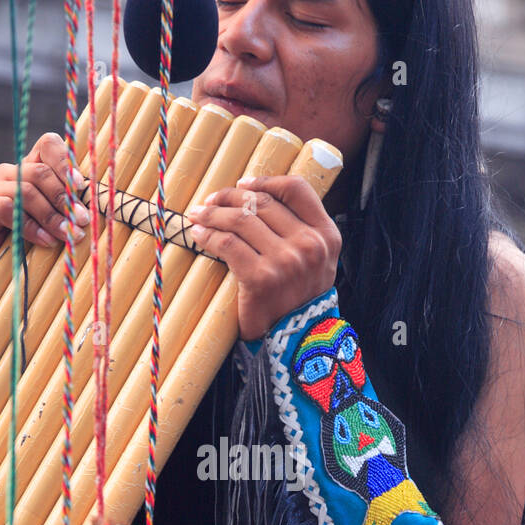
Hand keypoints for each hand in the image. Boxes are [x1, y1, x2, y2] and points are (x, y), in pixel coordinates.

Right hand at [0, 132, 89, 273]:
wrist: (7, 271)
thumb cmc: (37, 242)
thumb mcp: (58, 218)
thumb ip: (70, 203)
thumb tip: (92, 199)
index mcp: (29, 167)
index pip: (47, 145)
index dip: (64, 162)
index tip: (79, 185)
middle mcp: (7, 173)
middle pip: (38, 172)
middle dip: (63, 198)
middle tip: (81, 220)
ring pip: (25, 191)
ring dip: (51, 216)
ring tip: (67, 235)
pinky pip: (6, 208)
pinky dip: (30, 226)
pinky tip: (45, 240)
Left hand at [186, 175, 340, 340]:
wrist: (295, 343)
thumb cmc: (298, 300)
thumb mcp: (315, 262)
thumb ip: (300, 230)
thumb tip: (259, 196)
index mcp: (326, 235)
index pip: (296, 189)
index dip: (265, 181)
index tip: (243, 184)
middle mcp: (310, 245)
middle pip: (262, 202)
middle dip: (229, 198)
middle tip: (209, 203)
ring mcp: (287, 261)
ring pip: (241, 219)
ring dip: (212, 215)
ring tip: (198, 217)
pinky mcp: (262, 278)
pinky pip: (227, 244)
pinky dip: (208, 236)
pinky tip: (199, 235)